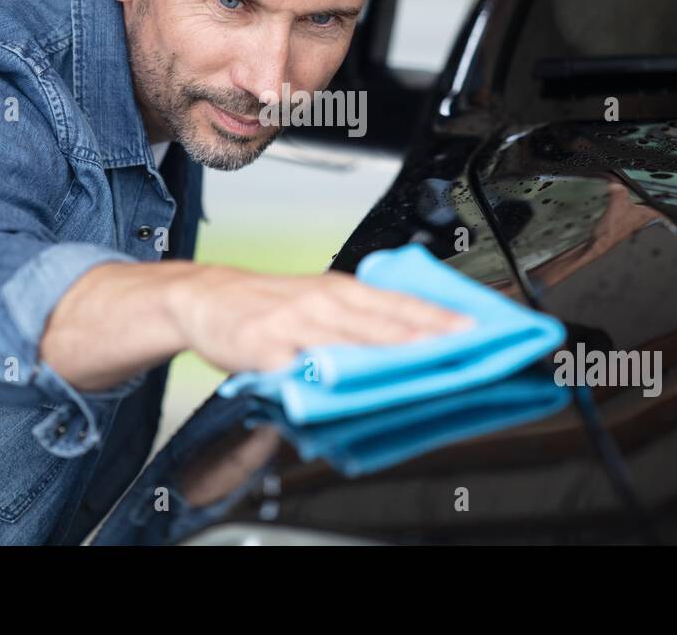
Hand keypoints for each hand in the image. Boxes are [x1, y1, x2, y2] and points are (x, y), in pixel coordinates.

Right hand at [169, 266, 473, 373]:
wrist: (205, 296)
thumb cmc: (268, 304)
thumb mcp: (317, 299)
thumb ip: (357, 322)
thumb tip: (408, 345)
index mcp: (339, 291)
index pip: (397, 303)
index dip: (435, 316)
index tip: (471, 329)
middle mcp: (320, 303)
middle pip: (379, 322)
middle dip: (421, 336)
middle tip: (457, 349)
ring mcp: (291, 325)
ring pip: (344, 340)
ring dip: (383, 352)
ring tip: (416, 362)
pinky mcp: (261, 349)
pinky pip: (295, 367)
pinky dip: (317, 376)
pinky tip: (338, 386)